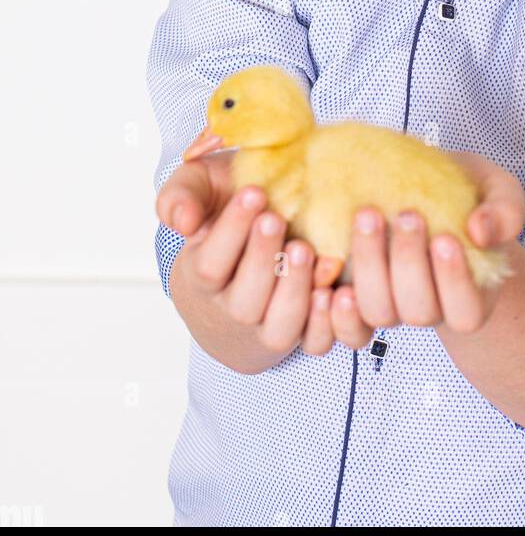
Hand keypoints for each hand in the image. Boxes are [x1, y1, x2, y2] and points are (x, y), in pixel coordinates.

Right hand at [157, 129, 348, 366]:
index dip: (231, 230)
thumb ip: (180, 197)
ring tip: (303, 249)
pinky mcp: (299, 337)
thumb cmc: (221, 217)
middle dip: (261, 257)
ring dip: (293, 289)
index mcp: (201, 279)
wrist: (238, 264)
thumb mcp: (197, 194)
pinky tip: (331, 291)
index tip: (254, 192)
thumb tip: (183, 221)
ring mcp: (266, 329)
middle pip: (243, 300)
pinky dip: (324, 322)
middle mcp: (231, 311)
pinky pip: (312, 343)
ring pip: (279, 325)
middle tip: (276, 218)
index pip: (210, 265)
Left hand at [313, 147, 524, 348]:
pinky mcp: (357, 295)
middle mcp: (431, 307)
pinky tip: (331, 263)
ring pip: (378, 311)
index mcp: (472, 294)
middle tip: (407, 215)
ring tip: (367, 216)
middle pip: (418, 311)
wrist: (429, 191)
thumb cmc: (467, 196)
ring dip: (370, 265)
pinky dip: (335, 305)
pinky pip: (345, 323)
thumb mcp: (498, 191)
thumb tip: (482, 232)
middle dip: (408, 263)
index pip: (467, 312)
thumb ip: (505, 211)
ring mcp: (391, 304)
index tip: (445, 237)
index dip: (454, 282)